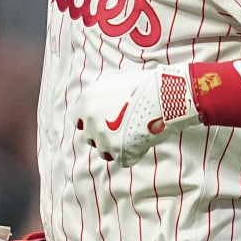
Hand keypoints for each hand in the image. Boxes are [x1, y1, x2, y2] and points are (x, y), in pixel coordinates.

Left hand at [70, 64, 199, 165]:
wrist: (163, 95)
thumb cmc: (142, 84)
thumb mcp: (113, 81)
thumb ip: (99, 95)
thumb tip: (97, 103)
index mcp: (87, 102)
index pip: (78, 120)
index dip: (90, 122)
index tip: (100, 121)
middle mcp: (92, 121)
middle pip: (91, 138)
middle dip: (103, 135)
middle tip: (120, 129)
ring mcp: (105, 138)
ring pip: (104, 151)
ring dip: (115, 147)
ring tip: (132, 137)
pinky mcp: (120, 152)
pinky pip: (122, 160)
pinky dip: (132, 154)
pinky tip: (142, 142)